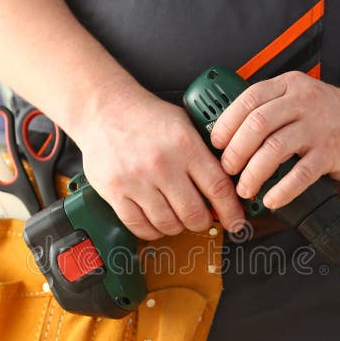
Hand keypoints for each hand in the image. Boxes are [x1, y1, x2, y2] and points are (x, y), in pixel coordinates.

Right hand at [73, 86, 243, 239]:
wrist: (103, 109)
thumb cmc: (145, 118)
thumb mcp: (184, 124)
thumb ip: (205, 154)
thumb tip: (228, 187)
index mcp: (184, 145)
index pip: (218, 188)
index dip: (231, 212)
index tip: (236, 222)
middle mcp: (162, 164)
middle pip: (194, 214)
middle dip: (202, 221)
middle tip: (201, 218)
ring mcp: (137, 180)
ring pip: (168, 225)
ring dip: (177, 227)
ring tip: (176, 216)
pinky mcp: (115, 192)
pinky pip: (140, 227)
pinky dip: (152, 231)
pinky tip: (155, 221)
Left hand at [209, 71, 339, 209]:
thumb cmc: (325, 116)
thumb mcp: (296, 99)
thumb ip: (268, 109)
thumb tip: (227, 138)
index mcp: (288, 86)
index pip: (249, 99)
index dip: (227, 123)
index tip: (216, 143)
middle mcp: (303, 102)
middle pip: (258, 124)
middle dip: (236, 151)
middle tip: (228, 169)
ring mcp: (318, 126)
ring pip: (275, 148)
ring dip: (253, 173)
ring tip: (245, 188)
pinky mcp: (332, 152)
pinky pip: (300, 174)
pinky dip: (282, 190)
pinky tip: (271, 199)